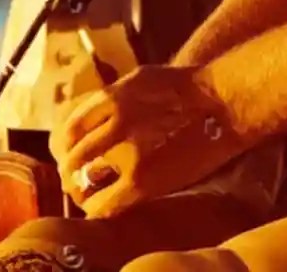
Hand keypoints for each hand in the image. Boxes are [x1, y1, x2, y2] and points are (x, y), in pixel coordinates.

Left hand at [48, 64, 250, 217]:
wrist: (222, 103)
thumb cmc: (186, 89)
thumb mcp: (138, 79)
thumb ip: (110, 97)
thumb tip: (84, 115)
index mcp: (110, 98)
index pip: (68, 129)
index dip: (64, 145)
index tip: (68, 153)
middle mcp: (114, 123)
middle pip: (71, 156)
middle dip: (70, 169)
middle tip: (74, 177)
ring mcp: (128, 154)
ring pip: (82, 179)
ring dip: (79, 188)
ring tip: (87, 193)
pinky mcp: (144, 181)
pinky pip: (105, 204)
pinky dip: (97, 207)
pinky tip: (103, 204)